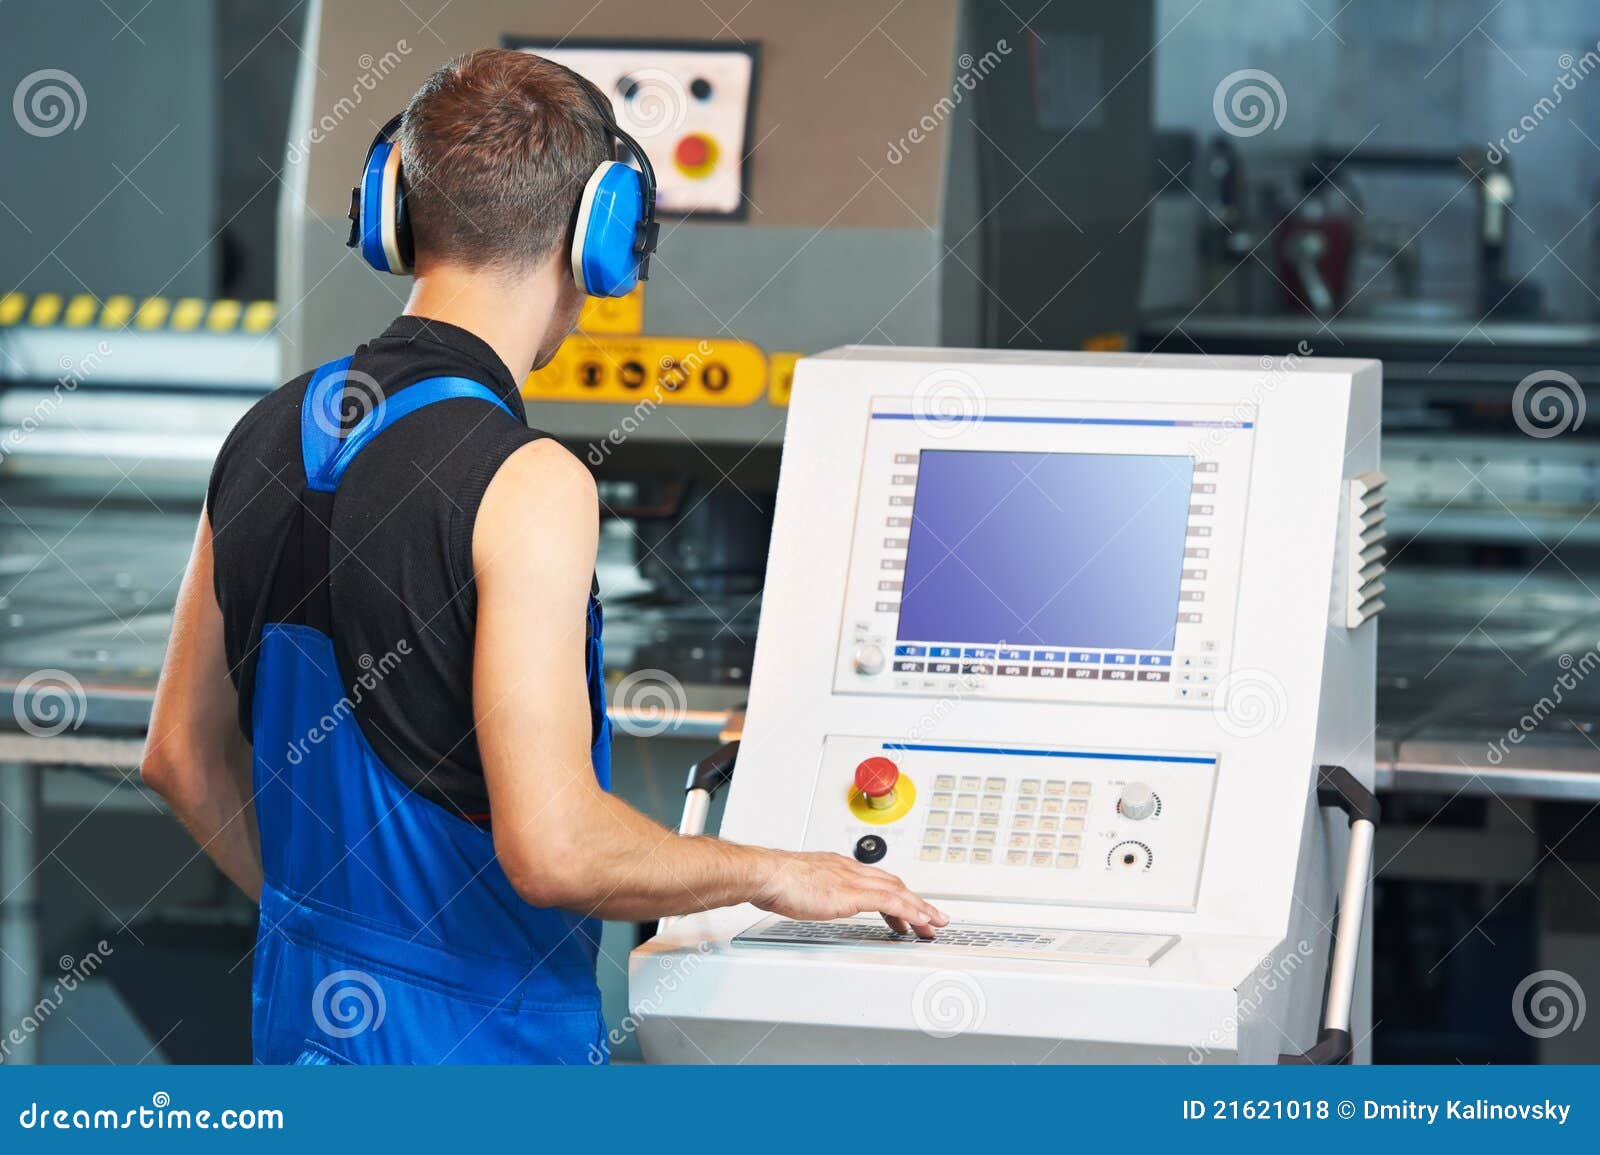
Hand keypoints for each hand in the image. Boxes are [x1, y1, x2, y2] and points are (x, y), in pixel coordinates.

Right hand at [753, 850, 948, 938]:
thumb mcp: (802, 884)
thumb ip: (816, 890)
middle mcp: (852, 870)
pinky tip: (919, 922)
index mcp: (841, 867)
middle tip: (931, 917)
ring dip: (920, 908)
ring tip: (933, 923)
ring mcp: (854, 881)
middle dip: (916, 901)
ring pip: (899, 892)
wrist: (767, 874)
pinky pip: (891, 903)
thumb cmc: (777, 880)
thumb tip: (815, 899)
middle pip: (895, 884)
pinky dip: (909, 912)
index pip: (878, 880)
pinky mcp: (852, 895)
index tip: (907, 906)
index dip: (898, 893)